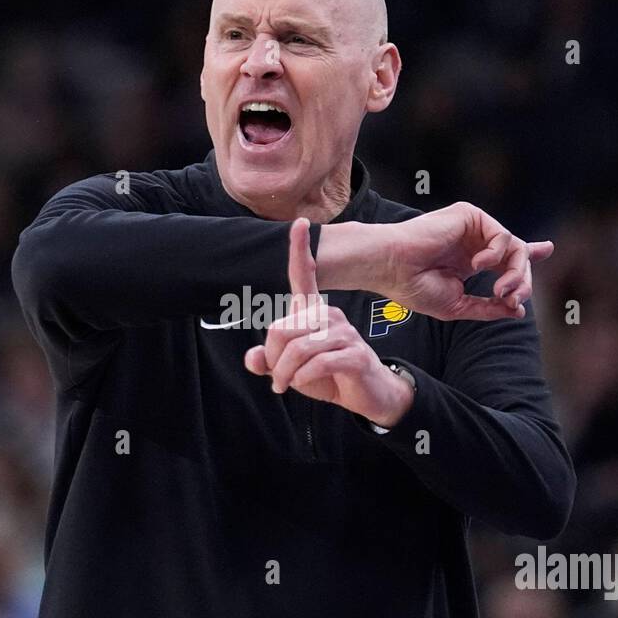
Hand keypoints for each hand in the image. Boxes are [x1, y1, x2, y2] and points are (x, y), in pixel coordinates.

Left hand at [244, 218, 414, 426]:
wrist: (365, 395)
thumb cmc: (328, 375)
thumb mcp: (292, 369)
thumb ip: (269, 361)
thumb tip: (251, 359)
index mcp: (314, 311)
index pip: (304, 274)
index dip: (299, 248)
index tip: (299, 222)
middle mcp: (329, 315)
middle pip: (281, 328)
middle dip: (272, 358)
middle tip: (277, 376)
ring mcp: (344, 333)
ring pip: (298, 348)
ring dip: (285, 372)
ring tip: (286, 383)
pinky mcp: (354, 354)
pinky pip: (317, 362)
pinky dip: (302, 377)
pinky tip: (302, 382)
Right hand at [318, 201, 553, 321]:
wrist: (392, 268)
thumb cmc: (414, 287)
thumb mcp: (458, 306)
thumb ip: (488, 307)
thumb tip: (517, 310)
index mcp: (468, 260)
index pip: (504, 257)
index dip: (527, 255)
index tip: (546, 248)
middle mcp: (473, 242)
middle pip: (516, 256)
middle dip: (523, 281)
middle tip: (513, 299)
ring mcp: (472, 228)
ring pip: (515, 247)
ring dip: (515, 273)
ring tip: (500, 290)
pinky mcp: (470, 216)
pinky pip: (502, 235)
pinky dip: (497, 254)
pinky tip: (478, 265)